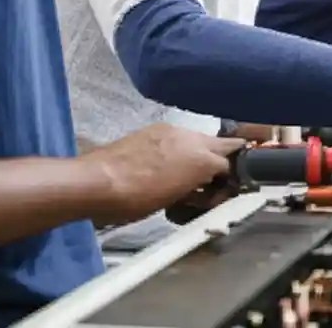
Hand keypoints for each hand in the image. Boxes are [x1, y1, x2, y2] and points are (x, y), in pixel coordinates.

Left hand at [80, 124, 243, 227]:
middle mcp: (191, 137)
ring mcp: (171, 130)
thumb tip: (208, 188)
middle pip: (221, 145)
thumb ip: (198, 188)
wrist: (97, 182)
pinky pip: (178, 139)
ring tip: (185, 180)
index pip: (233, 163)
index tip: (221, 194)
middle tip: (211, 184)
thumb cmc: (137, 200)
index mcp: (202, 157)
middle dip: (221, 162)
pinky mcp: (153, 129)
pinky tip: (166, 168)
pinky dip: (180, 151)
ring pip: (198, 140)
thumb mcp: (176, 201)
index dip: (231, 180)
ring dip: (199, 157)